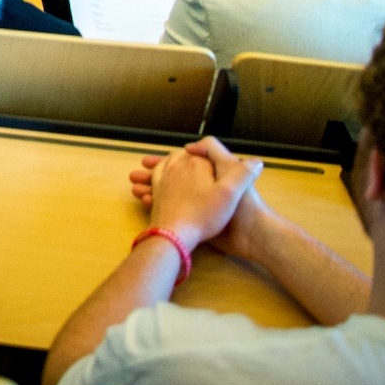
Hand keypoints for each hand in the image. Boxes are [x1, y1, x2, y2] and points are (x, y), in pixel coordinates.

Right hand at [131, 137, 264, 256]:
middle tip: (135, 176)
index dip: (166, 160)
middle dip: (154, 175)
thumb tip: (188, 146)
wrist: (250, 237)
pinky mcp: (200, 221)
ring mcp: (203, 204)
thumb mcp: (229, 169)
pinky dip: (159, 204)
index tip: (147, 162)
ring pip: (171, 191)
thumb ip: (213, 151)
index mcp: (215, 173)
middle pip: (175, 176)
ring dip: (152, 189)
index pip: (185, 162)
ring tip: (135, 189)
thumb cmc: (242, 204)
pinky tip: (147, 204)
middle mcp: (208, 187)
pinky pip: (174, 207)